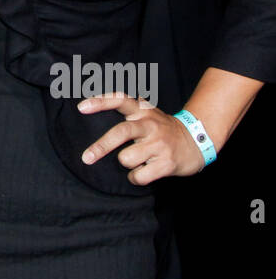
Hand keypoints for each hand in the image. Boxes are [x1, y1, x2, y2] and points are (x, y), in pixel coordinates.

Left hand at [77, 93, 204, 182]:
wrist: (196, 142)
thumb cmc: (162, 129)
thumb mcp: (148, 113)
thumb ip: (128, 109)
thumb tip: (91, 106)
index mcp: (143, 111)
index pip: (120, 100)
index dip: (100, 102)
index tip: (81, 107)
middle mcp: (150, 125)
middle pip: (121, 132)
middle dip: (101, 147)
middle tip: (87, 158)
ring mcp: (159, 144)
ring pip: (127, 158)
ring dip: (126, 164)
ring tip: (136, 161)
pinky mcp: (166, 163)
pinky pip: (139, 176)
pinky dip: (135, 178)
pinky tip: (143, 172)